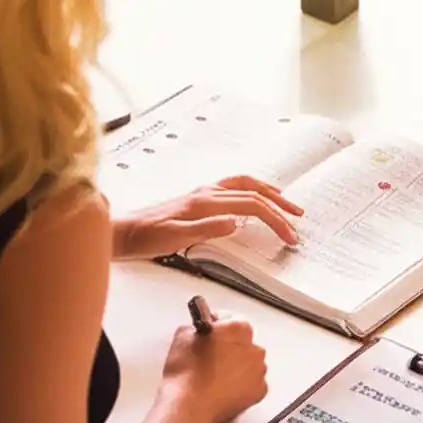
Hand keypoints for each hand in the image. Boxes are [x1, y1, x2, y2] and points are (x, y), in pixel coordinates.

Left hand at [111, 176, 303, 258]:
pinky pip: (233, 187)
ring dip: (268, 191)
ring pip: (244, 184)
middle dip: (279, 203)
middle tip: (298, 216)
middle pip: (253, 190)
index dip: (274, 219)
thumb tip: (235, 223)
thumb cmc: (146, 237)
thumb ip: (206, 229)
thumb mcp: (175, 238)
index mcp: (205, 202)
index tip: (289, 236)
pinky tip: (254, 199)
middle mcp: (207, 192)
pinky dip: (251, 190)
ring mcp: (203, 193)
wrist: (124, 232)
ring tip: (285, 202)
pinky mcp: (198, 198)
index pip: (251, 205)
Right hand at [158, 309, 268, 422]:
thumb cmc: (187, 374)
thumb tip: (198, 331)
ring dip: (236, 366)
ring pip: (249, 363)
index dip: (216, 324)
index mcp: (239, 329)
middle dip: (228, 346)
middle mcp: (254, 349)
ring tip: (215, 375)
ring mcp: (258, 371)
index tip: (210, 329)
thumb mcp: (182, 336)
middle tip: (209, 355)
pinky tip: (223, 388)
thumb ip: (196, 327)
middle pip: (242, 342)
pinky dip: (241, 385)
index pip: (230, 319)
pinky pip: (251, 384)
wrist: (189, 405)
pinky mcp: (258, 392)